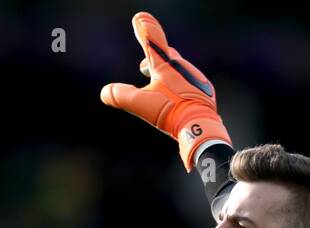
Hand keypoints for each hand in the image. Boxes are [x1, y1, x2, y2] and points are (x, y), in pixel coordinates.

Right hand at [100, 11, 231, 170]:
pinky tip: (178, 99)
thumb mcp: (141, 104)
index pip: (152, 39)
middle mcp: (182, 67)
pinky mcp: (204, 90)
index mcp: (165, 65)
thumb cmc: (170, 113)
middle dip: (154, 57)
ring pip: (178, 68)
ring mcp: (195, 77)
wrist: (201, 127)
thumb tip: (105, 92)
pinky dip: (181, 86)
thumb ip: (120, 96)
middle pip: (166, 54)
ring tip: (160, 85)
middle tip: (143, 67)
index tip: (139, 18)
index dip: (144, 28)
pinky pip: (190, 82)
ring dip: (167, 73)